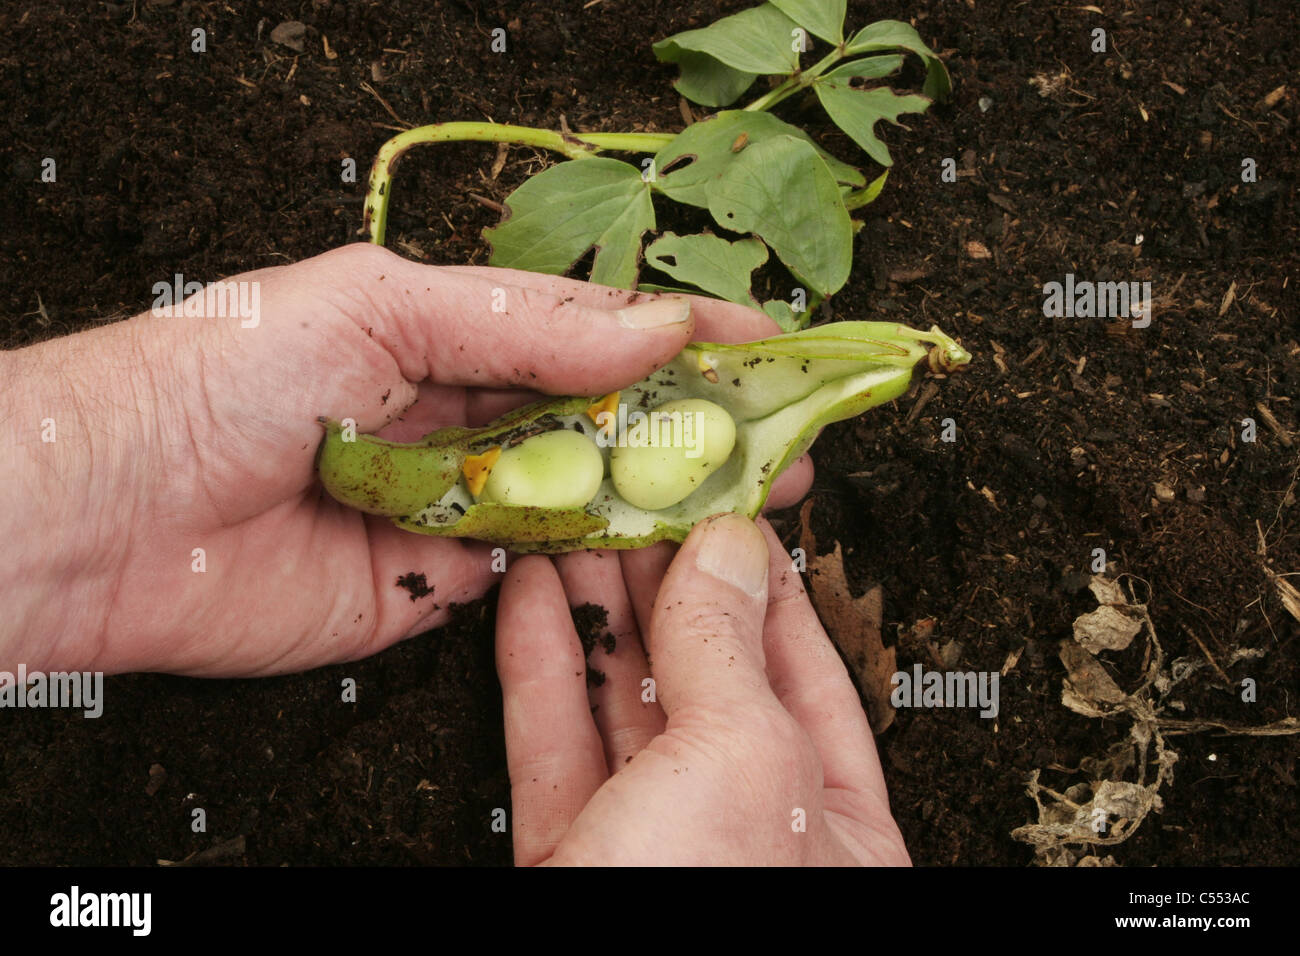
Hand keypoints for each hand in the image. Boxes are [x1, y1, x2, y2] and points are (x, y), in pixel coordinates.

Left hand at [0, 243, 783, 675]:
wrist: (115, 512)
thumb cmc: (222, 375)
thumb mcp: (377, 307)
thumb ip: (519, 325)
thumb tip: (644, 331)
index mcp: (445, 331)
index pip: (589, 329)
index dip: (680, 334)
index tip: (764, 341)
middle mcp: (458, 415)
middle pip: (602, 418)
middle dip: (693, 423)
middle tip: (780, 436)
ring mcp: (454, 501)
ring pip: (583, 497)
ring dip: (664, 497)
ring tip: (751, 495)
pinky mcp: (436, 582)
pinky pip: (536, 572)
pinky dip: (598, 564)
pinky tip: (660, 554)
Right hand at [495, 512, 910, 864]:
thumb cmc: (706, 919)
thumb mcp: (738, 766)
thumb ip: (728, 649)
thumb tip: (731, 546)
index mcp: (833, 827)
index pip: (805, 672)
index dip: (765, 583)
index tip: (729, 512)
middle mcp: (744, 834)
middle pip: (707, 677)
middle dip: (666, 583)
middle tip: (635, 507)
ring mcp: (653, 848)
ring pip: (623, 702)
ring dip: (596, 612)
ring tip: (575, 531)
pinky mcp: (572, 860)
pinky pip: (555, 743)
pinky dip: (540, 666)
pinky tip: (533, 604)